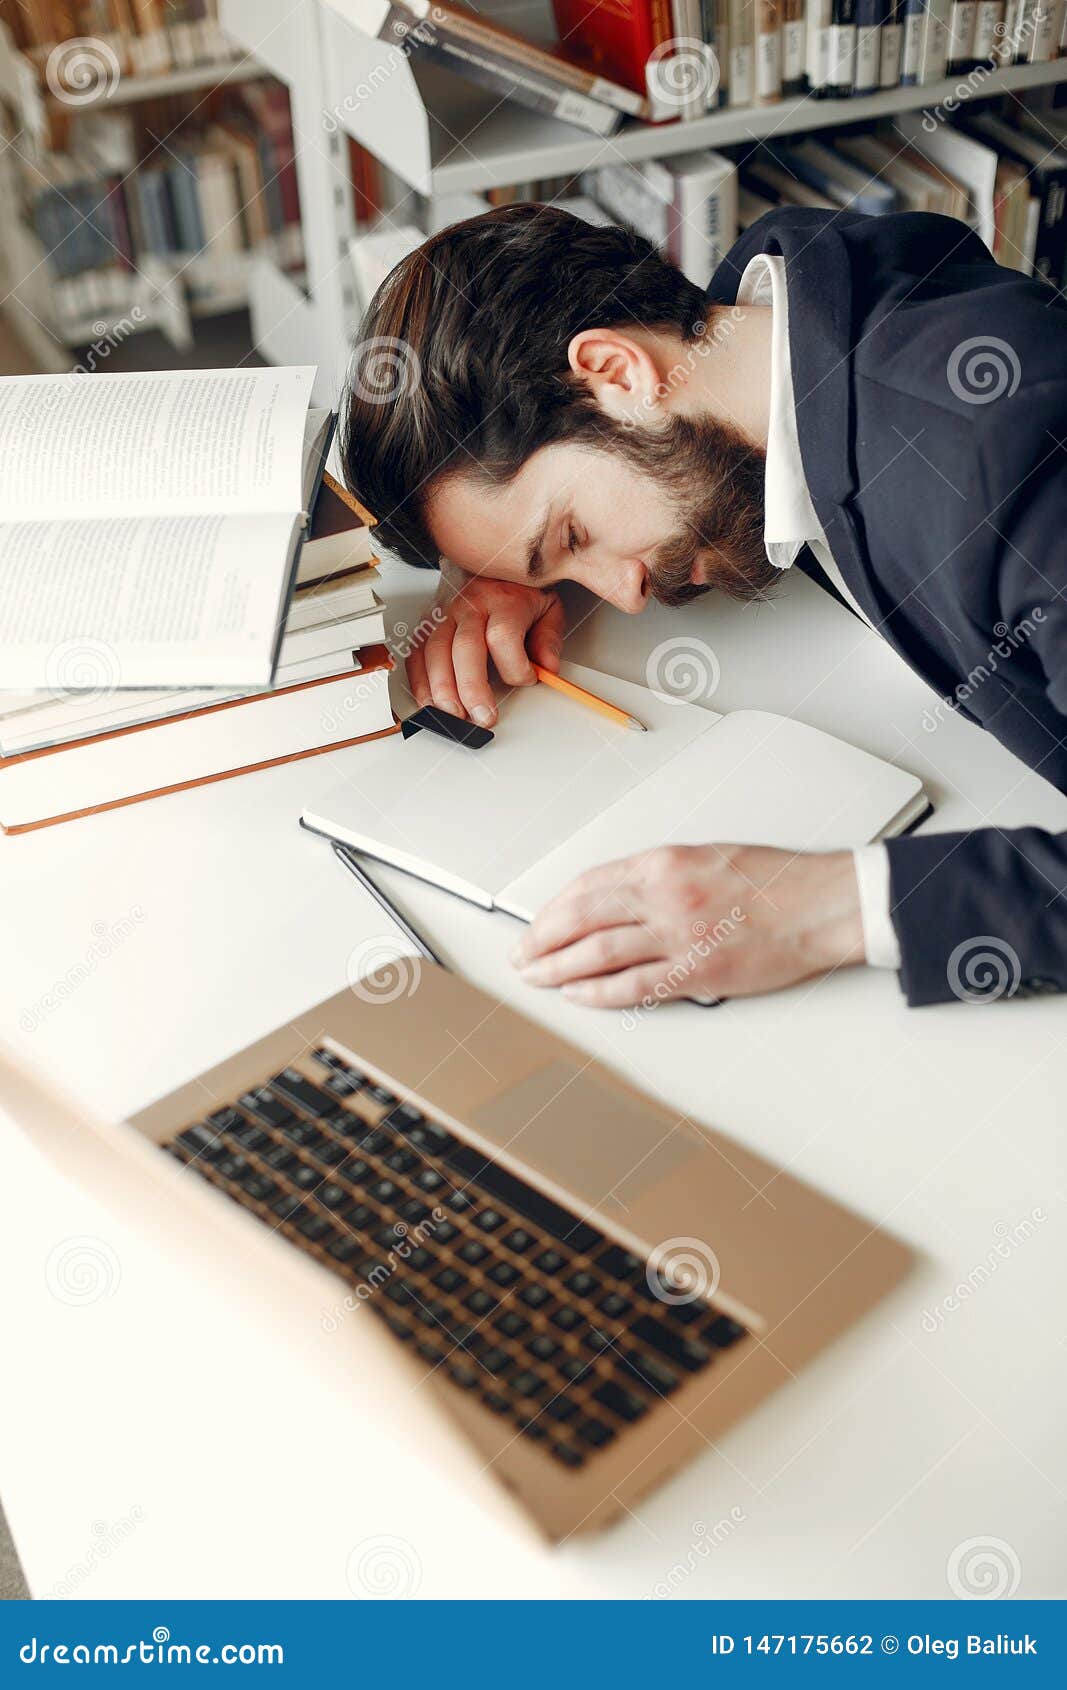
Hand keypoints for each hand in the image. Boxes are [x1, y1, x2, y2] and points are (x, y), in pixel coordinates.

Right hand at [406, 573, 564, 727]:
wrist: (490, 558)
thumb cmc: (518, 590)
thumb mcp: (547, 607)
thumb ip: (549, 639)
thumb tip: (547, 668)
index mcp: (504, 600)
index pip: (503, 636)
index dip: (515, 667)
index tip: (528, 680)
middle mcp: (470, 605)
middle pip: (465, 648)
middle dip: (472, 688)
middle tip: (483, 716)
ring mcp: (445, 614)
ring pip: (435, 652)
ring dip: (442, 689)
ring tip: (455, 715)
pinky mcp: (429, 624)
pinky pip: (417, 653)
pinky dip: (420, 681)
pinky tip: (431, 702)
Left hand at [513, 844, 865, 1007]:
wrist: (823, 904)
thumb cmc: (775, 880)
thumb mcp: (705, 857)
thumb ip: (657, 875)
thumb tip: (614, 898)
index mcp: (663, 862)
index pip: (587, 886)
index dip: (551, 909)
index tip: (535, 924)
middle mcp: (664, 895)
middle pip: (579, 919)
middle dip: (540, 939)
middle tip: (521, 955)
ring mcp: (678, 936)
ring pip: (595, 954)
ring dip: (556, 968)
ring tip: (536, 978)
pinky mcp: (697, 973)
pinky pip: (632, 986)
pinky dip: (597, 993)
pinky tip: (578, 996)